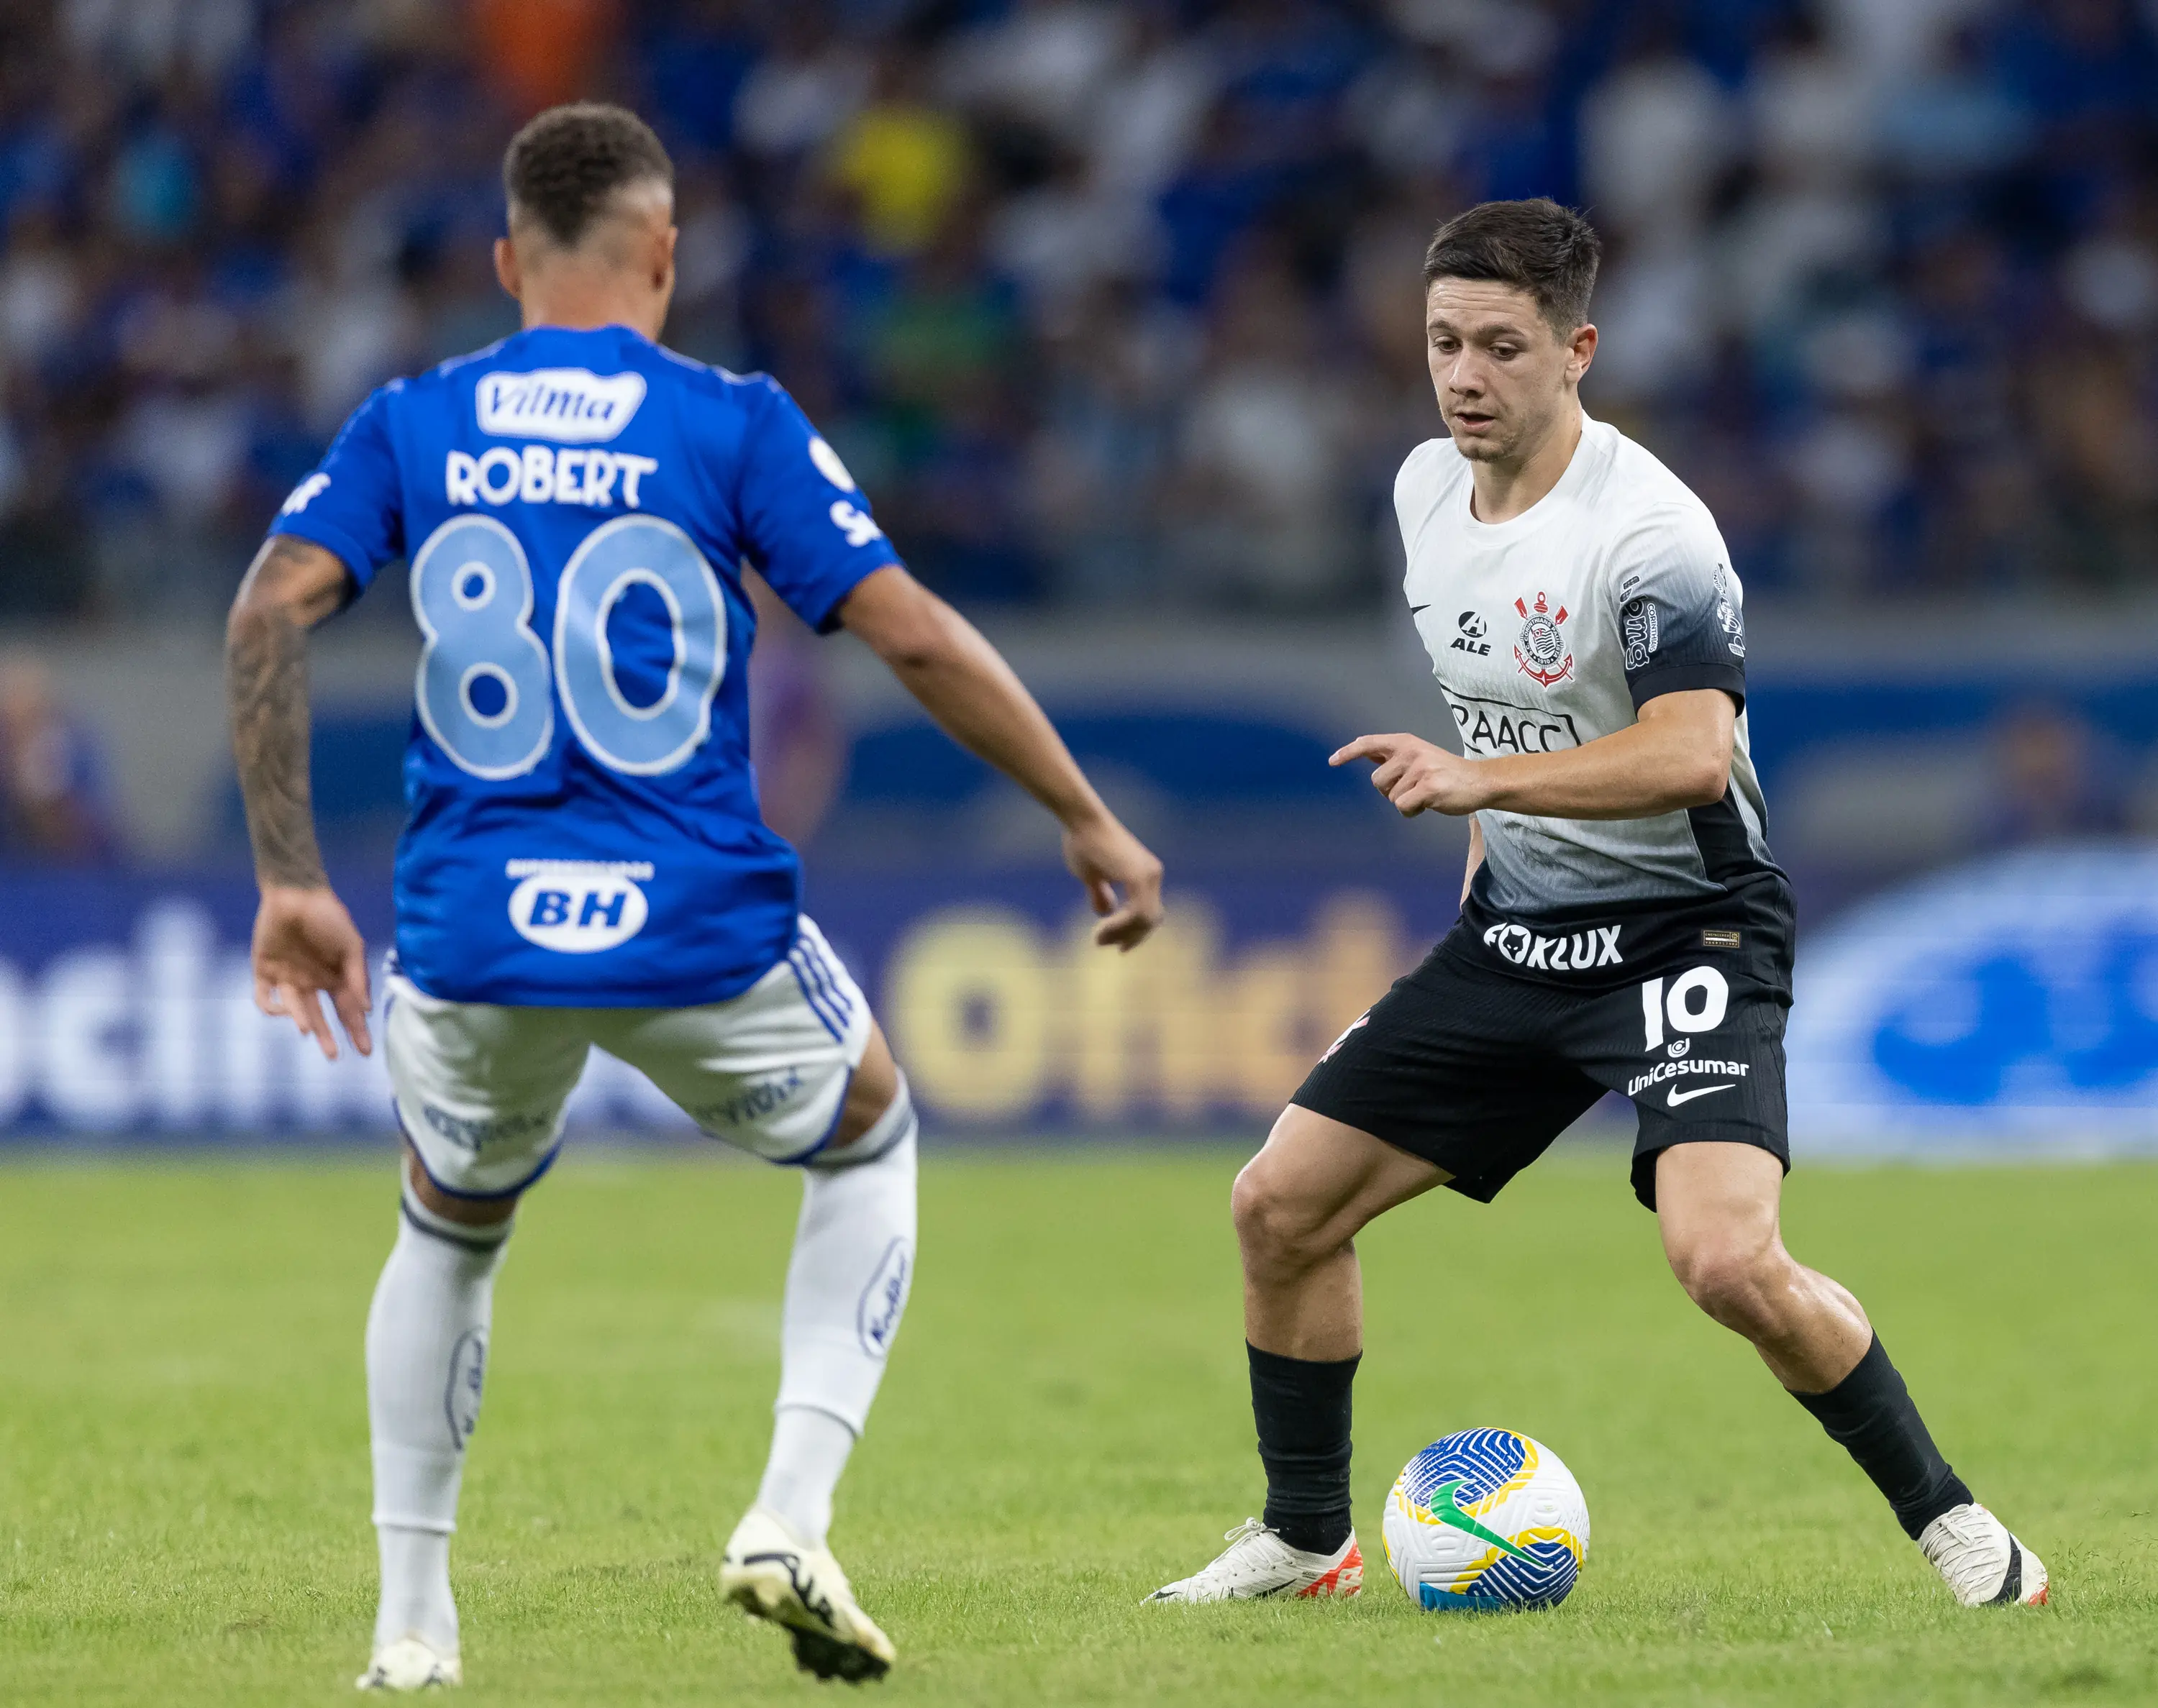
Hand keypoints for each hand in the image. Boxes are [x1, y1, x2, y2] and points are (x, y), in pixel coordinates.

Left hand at [251, 884, 372, 1059]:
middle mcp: (313, 983)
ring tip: (308, 1029)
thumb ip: (358, 977)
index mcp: (336, 978)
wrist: (295, 893)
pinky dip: (271, 1007)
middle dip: (328, 1037)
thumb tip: (366, 1009)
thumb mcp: (351, 946)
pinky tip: (281, 1010)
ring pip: (295, 1010)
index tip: (365, 1052)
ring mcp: (288, 978)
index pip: (349, 1010)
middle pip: (321, 1017)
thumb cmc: (329, 917)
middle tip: (333, 1056)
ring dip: (302, 1021)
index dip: (357, 1031)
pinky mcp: (264, 971)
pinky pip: (264, 997)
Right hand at [1061, 811, 1164, 950]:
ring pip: (1145, 919)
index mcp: (1145, 874)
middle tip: (1103, 944)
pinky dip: (1120, 927)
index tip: (1117, 947)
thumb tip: (1105, 911)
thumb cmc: (1082, 843)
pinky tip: (1101, 929)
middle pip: (1151, 919)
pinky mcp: (1138, 877)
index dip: (1136, 932)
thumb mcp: (1092, 876)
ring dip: (1122, 934)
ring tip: (1098, 938)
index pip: (1150, 913)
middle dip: (1130, 937)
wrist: (1081, 820)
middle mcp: (1152, 874)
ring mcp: (1148, 875)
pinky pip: (1136, 913)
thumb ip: (1101, 893)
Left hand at [1331, 732, 1487, 817]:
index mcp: (1406, 742)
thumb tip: (1364, 749)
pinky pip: (1402, 807)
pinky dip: (1412, 811)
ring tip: (1425, 794)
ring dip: (1405, 802)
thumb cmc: (1445, 771)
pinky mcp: (1428, 787)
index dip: (1348, 752)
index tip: (1332, 761)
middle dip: (1391, 790)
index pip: (1369, 744)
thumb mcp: (1418, 754)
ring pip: (1391, 797)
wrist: (1479, 781)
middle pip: (1377, 780)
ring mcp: (1420, 769)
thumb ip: (1392, 755)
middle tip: (1414, 787)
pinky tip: (1428, 804)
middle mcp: (1411, 752)